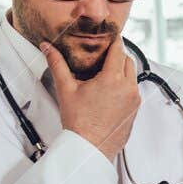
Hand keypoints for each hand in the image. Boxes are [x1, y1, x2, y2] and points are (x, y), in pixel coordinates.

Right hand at [42, 39, 141, 159]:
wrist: (89, 149)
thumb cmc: (79, 123)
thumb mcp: (66, 90)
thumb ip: (57, 64)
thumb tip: (47, 47)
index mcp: (113, 79)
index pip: (118, 48)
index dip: (113, 39)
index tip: (109, 34)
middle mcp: (128, 88)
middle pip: (127, 60)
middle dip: (116, 55)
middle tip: (102, 56)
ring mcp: (134, 100)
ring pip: (132, 76)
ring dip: (121, 71)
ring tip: (104, 74)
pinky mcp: (135, 111)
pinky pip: (133, 91)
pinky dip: (124, 86)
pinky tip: (109, 91)